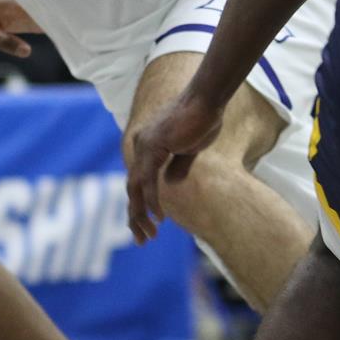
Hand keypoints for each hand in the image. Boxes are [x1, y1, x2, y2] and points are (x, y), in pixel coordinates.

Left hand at [126, 93, 224, 242]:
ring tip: (148, 236)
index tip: (146, 226)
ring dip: (141, 215)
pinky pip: (149, 181)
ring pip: (136, 188)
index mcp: (147, 145)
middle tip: (140, 240)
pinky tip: (158, 218)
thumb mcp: (189, 149)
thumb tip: (170, 185)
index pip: (138, 181)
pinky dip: (152, 200)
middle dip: (135, 217)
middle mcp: (140, 146)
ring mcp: (145, 146)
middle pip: (131, 188)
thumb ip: (178, 166)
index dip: (140, 204)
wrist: (207, 99)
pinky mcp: (154, 147)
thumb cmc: (202, 118)